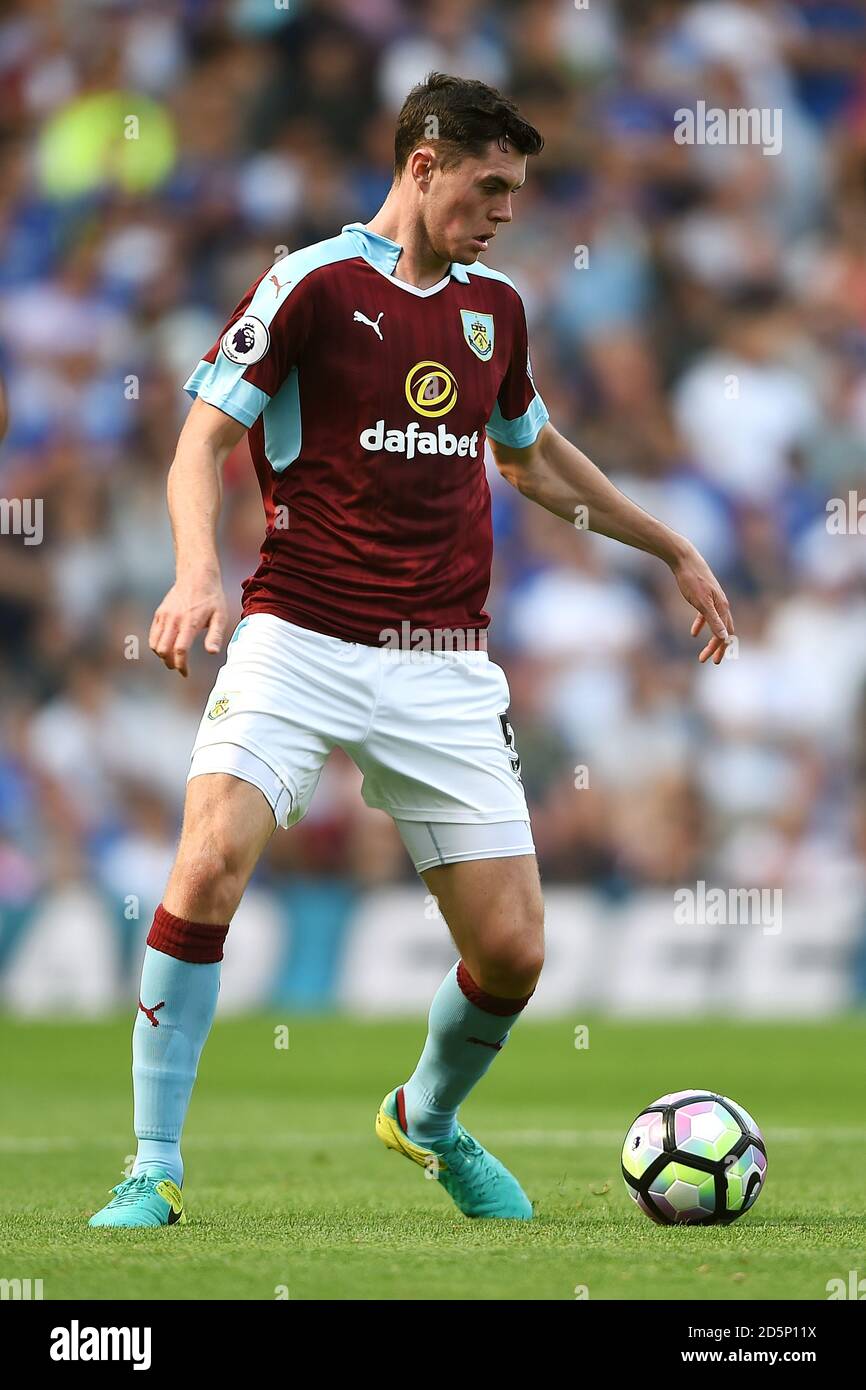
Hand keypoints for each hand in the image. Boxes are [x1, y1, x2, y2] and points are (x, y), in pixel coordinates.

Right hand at [149, 576, 227, 677]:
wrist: (196, 576)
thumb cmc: (212, 598)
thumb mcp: (220, 616)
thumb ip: (216, 635)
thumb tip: (212, 652)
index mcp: (190, 622)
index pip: (180, 650)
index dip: (181, 665)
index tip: (185, 673)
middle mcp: (174, 620)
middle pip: (164, 649)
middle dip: (170, 663)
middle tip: (179, 667)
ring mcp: (164, 616)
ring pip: (155, 644)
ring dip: (162, 655)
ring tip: (173, 659)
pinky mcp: (159, 613)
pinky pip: (153, 634)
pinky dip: (157, 644)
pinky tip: (168, 647)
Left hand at [671, 544, 734, 665]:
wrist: (685, 559)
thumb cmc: (692, 580)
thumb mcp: (701, 603)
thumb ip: (713, 620)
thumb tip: (724, 638)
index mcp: (722, 607)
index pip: (726, 633)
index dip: (721, 648)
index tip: (714, 661)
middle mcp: (721, 604)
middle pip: (723, 630)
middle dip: (718, 647)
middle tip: (709, 660)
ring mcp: (713, 599)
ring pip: (716, 624)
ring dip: (712, 639)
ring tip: (704, 652)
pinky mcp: (704, 596)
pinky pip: (706, 615)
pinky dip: (702, 625)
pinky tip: (693, 633)